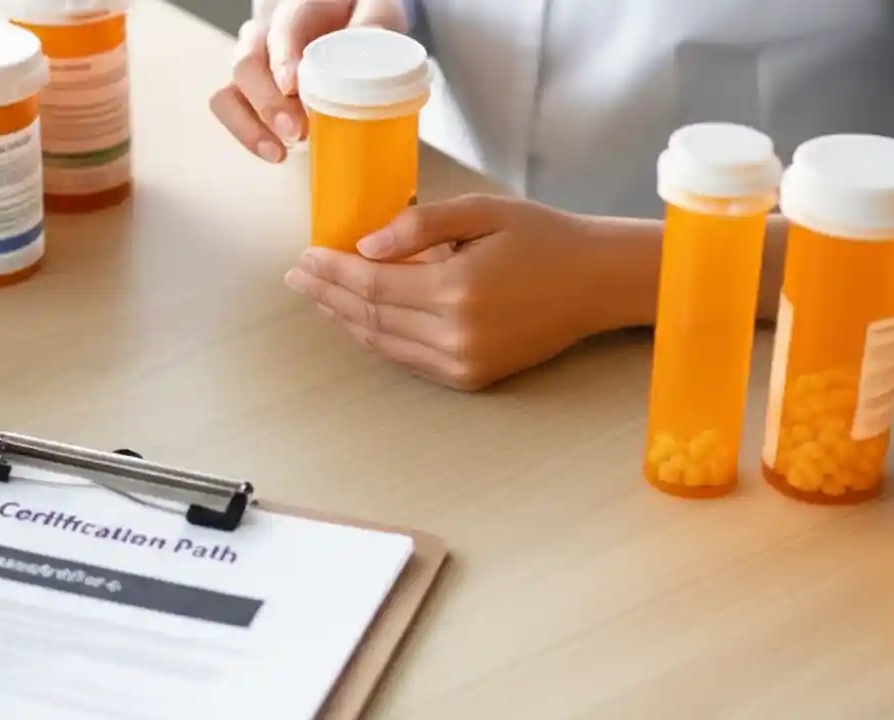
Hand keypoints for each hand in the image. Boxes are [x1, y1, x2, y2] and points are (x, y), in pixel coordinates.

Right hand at [210, 0, 406, 162]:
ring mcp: (252, 66)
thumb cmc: (360, 21)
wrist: (346, 28)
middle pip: (247, 64)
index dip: (283, 59)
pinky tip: (277, 154)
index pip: (282, 30)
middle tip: (296, 131)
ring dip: (250, 126)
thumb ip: (374, 21)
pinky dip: (248, 135)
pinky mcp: (248, 95)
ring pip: (229, 92)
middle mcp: (264, 35)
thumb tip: (370, 42)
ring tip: (279, 152)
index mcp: (297, 10)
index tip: (293, 86)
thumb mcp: (376, 10)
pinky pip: (232, 112)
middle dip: (267, 102)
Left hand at [283, 195, 642, 390]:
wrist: (594, 282)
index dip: (332, 271)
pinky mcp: (472, 377)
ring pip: (384, 343)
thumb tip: (363, 247)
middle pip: (370, 316)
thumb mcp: (481, 212)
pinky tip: (359, 319)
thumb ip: (418, 226)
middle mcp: (456, 334)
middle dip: (328, 295)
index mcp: (457, 289)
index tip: (304, 257)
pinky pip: (409, 360)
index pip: (372, 284)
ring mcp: (464, 362)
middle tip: (298, 276)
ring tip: (319, 296)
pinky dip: (378, 338)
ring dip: (346, 319)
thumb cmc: (540, 237)